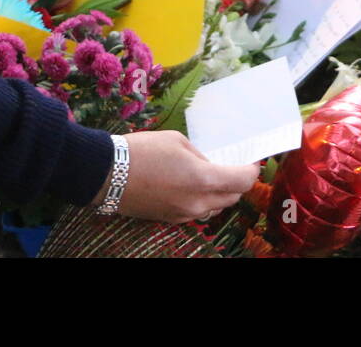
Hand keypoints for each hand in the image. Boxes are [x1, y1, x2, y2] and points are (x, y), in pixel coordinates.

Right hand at [91, 130, 259, 222]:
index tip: (253, 160)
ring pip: (216, 208)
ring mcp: (184, 214)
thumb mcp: (177, 141)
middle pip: (232, 197)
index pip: (242, 181)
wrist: (107, 174)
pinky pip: (198, 212)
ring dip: (220, 193)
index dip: (252, 170)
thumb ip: (200, 155)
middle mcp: (198, 202)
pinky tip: (192, 186)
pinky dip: (203, 200)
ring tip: (212, 176)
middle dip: (237, 182)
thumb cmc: (142, 150)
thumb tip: (208, 164)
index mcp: (203, 179)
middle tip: (234, 166)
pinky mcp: (171, 219)